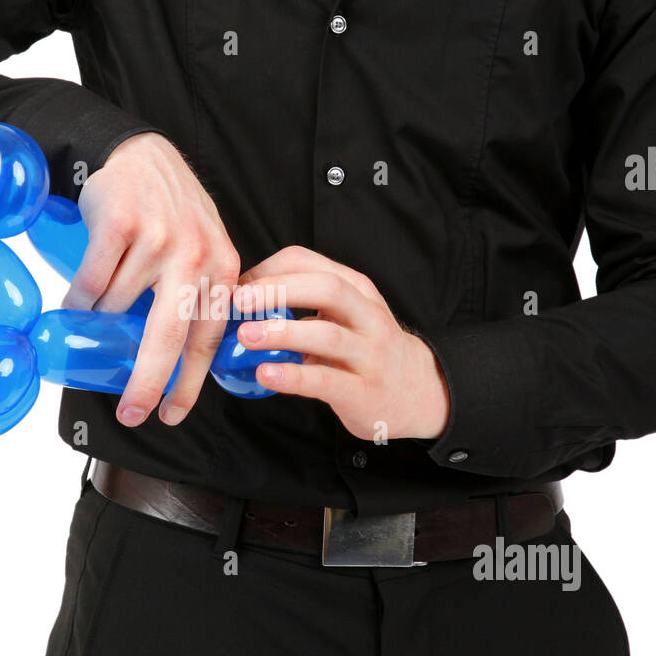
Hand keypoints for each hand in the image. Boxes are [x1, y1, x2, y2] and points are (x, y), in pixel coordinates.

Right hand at [70, 132, 239, 426]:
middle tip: (132, 413)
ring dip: (99, 322)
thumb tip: (183, 363)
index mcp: (222, 268)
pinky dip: (79, 300)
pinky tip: (76, 303)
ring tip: (94, 315)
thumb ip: (202, 298)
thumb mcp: (205, 252)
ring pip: (117, 308)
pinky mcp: (119, 226)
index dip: (188, 382)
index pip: (207, 338)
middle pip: (168, 336)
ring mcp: (157, 239)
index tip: (171, 413)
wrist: (142, 156)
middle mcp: (194, 255)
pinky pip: (91, 283)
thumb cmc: (171, 213)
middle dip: (147, 382)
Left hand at [233, 246, 449, 440]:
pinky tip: (266, 374)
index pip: (307, 262)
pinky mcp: (364, 391)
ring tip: (246, 337)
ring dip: (282, 333)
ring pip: (328, 335)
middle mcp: (367, 315)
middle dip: (279, 290)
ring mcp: (369, 353)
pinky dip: (292, 376)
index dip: (267, 271)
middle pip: (327, 288)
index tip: (236, 289)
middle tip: (239, 301)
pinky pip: (326, 381)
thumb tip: (240, 301)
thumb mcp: (344, 315)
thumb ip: (304, 303)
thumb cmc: (366, 349)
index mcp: (356, 289)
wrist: (420, 393)